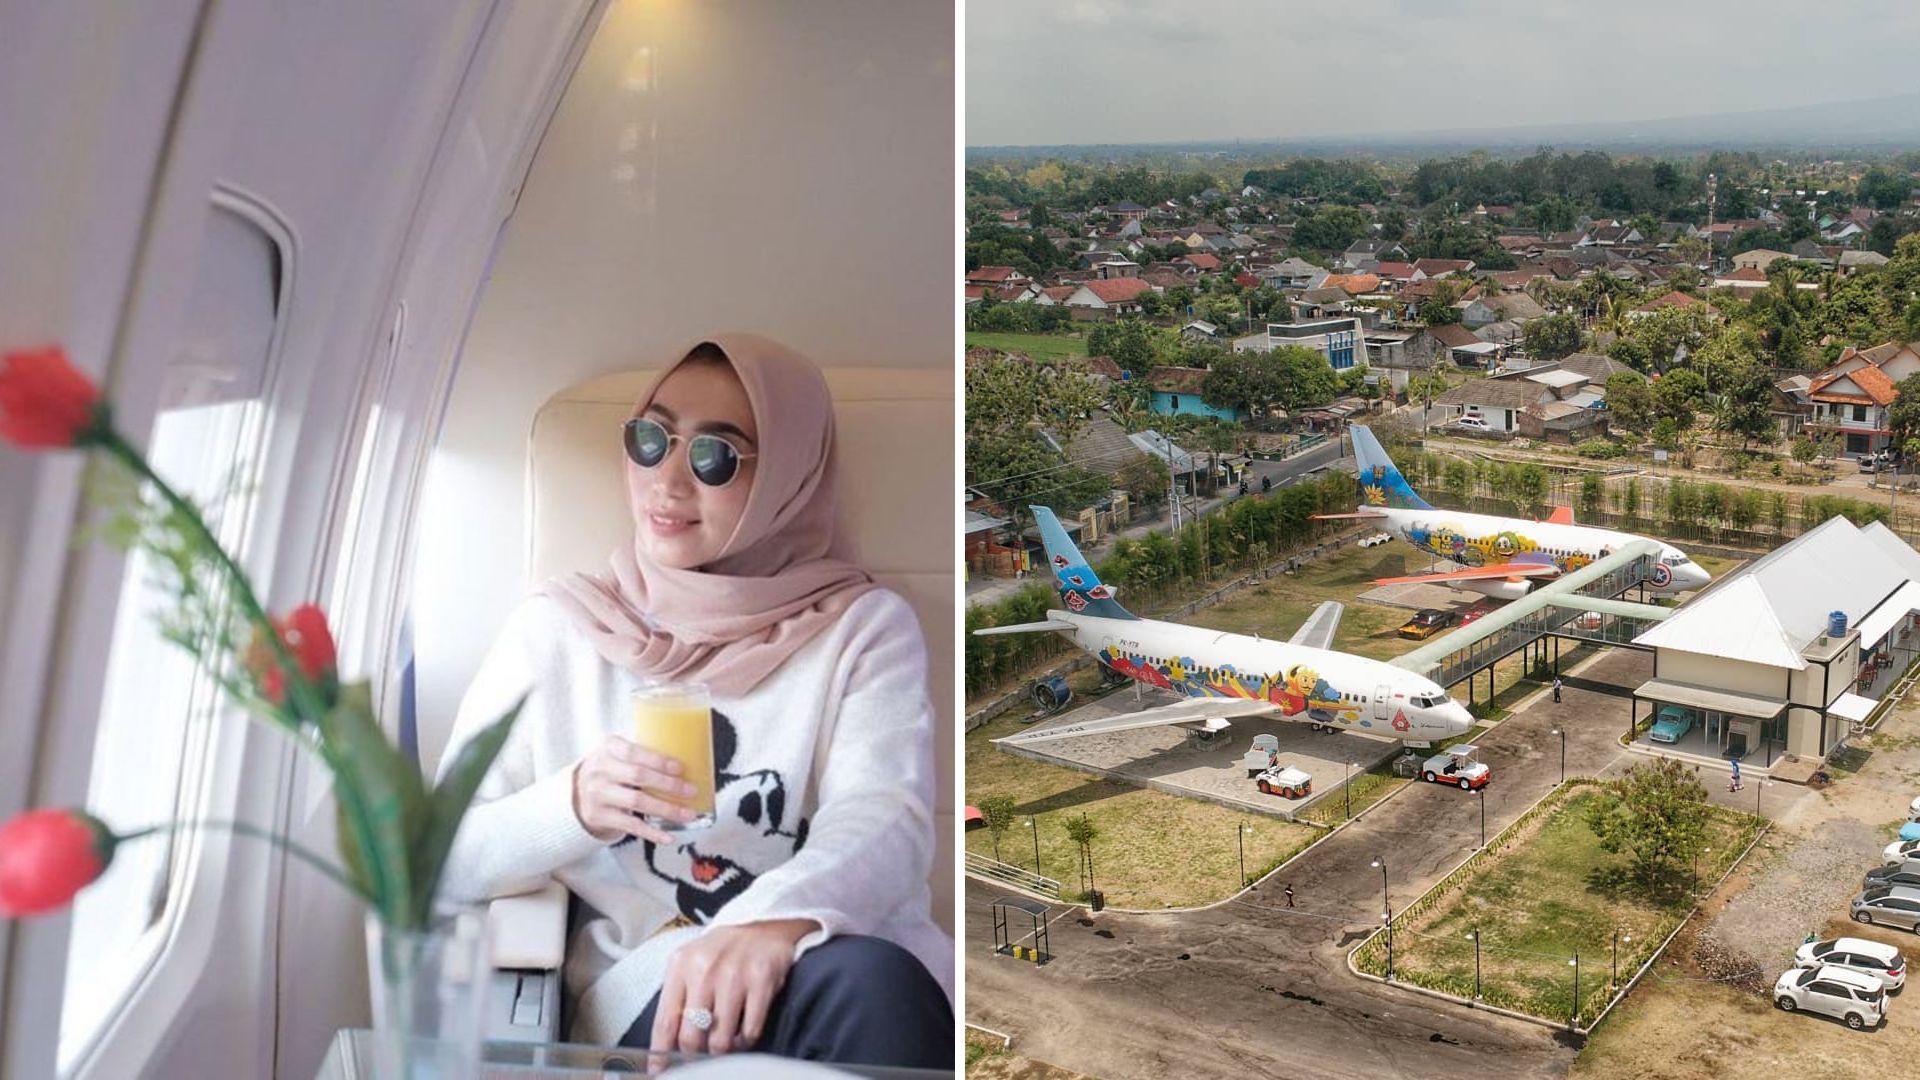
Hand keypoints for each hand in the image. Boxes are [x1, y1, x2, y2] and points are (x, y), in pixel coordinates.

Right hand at [571, 736, 699, 844]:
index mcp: (608, 749)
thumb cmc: (609, 769)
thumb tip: (687, 760)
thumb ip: (641, 754)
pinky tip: (668, 836)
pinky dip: (652, 833)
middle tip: (691, 791)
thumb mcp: (617, 753)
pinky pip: (631, 826)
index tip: (680, 768)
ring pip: (637, 802)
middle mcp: (600, 771)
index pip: (633, 752)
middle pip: (638, 776)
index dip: (658, 760)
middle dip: (669, 785)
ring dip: (666, 809)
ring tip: (688, 813)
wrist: (576, 793)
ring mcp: (598, 795)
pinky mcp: (600, 817)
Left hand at [649, 919, 818, 1061]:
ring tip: (724, 1041)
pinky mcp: (762, 981)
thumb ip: (677, 999)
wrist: (762, 925)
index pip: (665, 1020)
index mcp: (681, 965)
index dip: (661, 1053)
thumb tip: (664, 1046)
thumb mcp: (691, 964)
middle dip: (694, 1055)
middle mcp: (705, 970)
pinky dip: (746, 1041)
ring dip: (722, 1049)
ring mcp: (735, 976)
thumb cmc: (722, 951)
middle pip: (691, 1036)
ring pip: (721, 1040)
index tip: (659, 1071)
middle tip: (700, 1056)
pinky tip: (743, 1032)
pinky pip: (750, 1031)